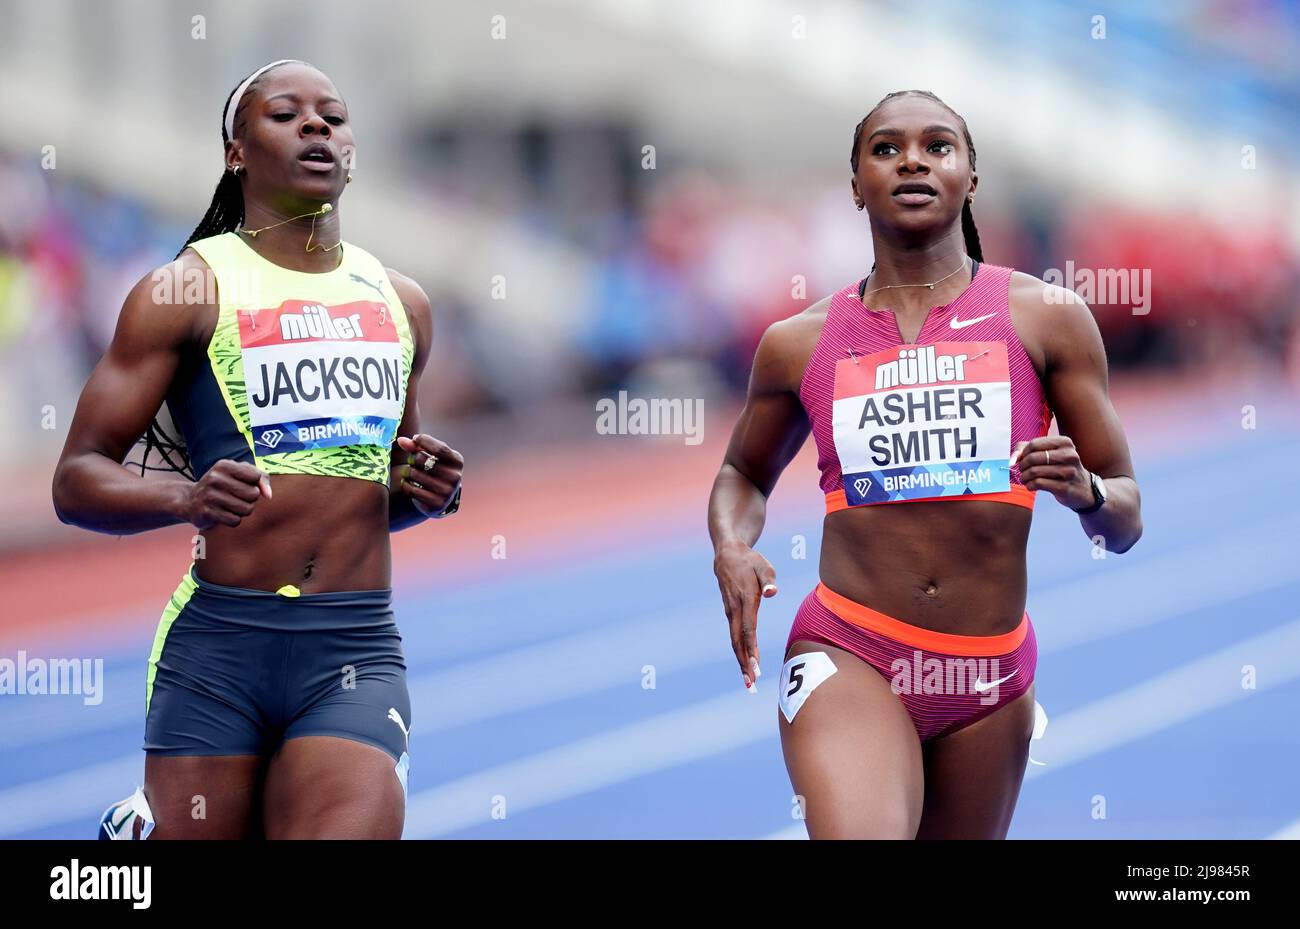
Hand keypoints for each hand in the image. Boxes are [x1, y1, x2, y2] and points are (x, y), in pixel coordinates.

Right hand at [183, 459, 270, 528]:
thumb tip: (269, 495)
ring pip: (246, 509)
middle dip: (250, 499)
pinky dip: (234, 519)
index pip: (256, 476)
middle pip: (253, 494)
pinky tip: (223, 514)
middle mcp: (215, 478)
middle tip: (237, 497)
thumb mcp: (239, 473)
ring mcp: (209, 496)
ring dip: (243, 510)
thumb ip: (261, 478)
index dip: (256, 484)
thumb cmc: (224, 485)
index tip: (246, 485)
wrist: (191, 501)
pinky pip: (235, 521)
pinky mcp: (206, 513)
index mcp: (224, 465)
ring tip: (231, 505)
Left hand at [396, 433, 463, 516]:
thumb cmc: (433, 469)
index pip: (440, 448)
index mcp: (457, 461)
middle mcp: (455, 477)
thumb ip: (416, 446)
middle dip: (412, 458)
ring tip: (410, 473)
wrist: (439, 496)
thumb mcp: (430, 455)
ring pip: (414, 474)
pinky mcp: (436, 504)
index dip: (424, 441)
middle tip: (412, 461)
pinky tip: (409, 484)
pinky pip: (412, 490)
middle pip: (423, 459)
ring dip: (407, 472)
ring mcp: (447, 492)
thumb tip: (401, 440)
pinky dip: (406, 485)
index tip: (415, 438)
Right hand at [712, 538, 777, 690]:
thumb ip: (769, 579)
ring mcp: (730, 612)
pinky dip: (740, 651)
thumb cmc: (750, 560)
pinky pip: (735, 635)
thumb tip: (772, 592)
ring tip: (749, 682)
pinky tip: (746, 663)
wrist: (727, 554)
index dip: (751, 649)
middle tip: (750, 685)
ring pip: (735, 641)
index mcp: (744, 600)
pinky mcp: (730, 613)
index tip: (756, 667)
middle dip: (744, 665)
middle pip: (738, 642)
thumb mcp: (763, 564)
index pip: (748, 630)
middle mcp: (734, 609)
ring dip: (741, 662)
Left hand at [1011, 436, 1093, 510]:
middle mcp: (1069, 455)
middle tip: (1022, 471)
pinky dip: (1030, 485)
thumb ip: (1027, 449)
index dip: (1022, 453)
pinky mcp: (1065, 487)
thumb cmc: (1060, 467)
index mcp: (1065, 443)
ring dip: (1024, 477)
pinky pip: (1038, 483)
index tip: (1020, 460)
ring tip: (1025, 479)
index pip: (1034, 444)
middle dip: (1022, 466)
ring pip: (1034, 471)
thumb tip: (1012, 459)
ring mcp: (1069, 472)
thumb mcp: (1049, 453)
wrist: (1082, 488)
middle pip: (1033, 458)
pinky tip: (1031, 486)